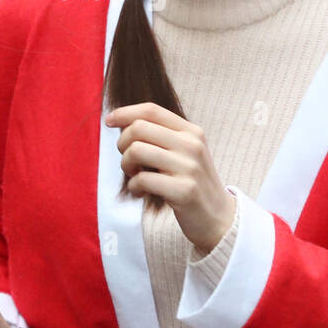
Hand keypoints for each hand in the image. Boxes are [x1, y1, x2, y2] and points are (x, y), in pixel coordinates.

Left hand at [104, 101, 235, 253]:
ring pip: (136, 151)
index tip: (109, 121)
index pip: (151, 110)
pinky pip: (142, 179)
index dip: (125, 112)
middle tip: (127, 161)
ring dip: (126, 165)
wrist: (218, 217)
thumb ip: (161, 137)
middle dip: (122, 144)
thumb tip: (124, 122)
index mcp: (191, 131)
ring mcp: (189, 167)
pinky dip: (133, 187)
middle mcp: (192, 145)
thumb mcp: (185, 153)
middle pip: (139, 128)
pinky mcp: (184, 191)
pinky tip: (139, 192)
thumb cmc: (191, 183)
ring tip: (133, 176)